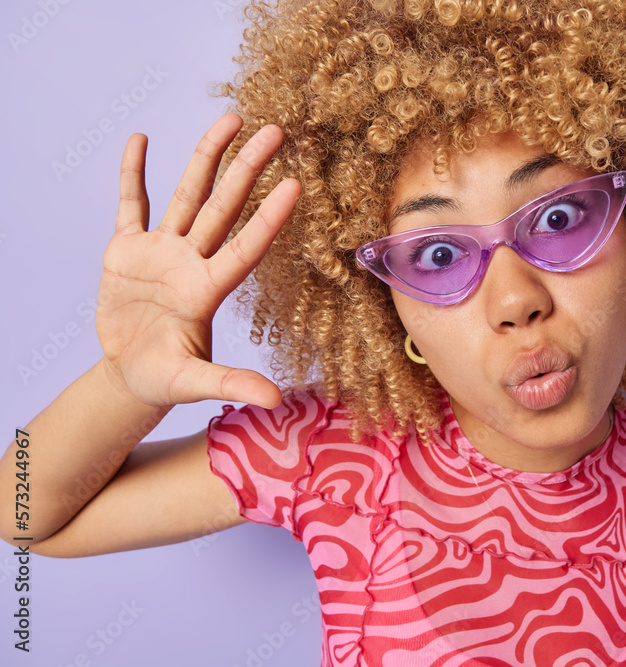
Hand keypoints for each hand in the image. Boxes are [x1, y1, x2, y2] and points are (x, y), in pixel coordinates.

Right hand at [97, 113, 300, 408]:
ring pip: (187, 193)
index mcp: (208, 290)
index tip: (296, 184)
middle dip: (248, 168)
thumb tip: (277, 401)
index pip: (246, 245)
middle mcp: (192, 262)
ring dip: (207, 157)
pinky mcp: (127, 250)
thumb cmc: (164, 380)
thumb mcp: (194, 383)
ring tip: (230, 118)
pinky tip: (140, 140)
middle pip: (224, 205)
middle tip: (277, 129)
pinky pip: (131, 204)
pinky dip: (132, 174)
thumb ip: (231, 384)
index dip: (269, 217)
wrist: (129, 374)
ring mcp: (161, 252)